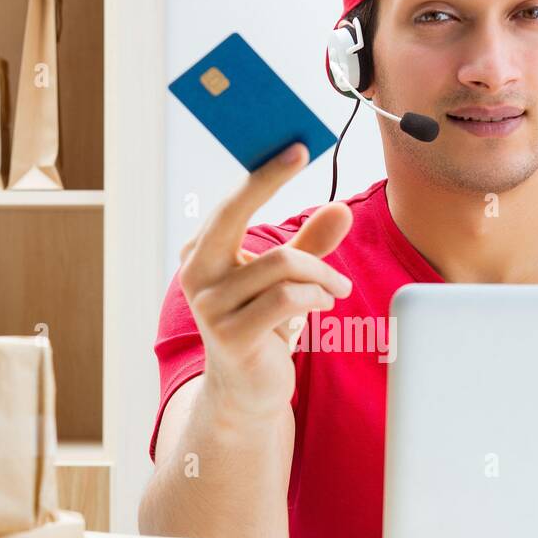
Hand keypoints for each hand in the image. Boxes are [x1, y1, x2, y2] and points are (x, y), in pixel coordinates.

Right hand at [177, 143, 353, 420]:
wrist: (248, 391)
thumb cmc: (264, 326)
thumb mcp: (289, 279)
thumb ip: (310, 244)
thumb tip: (341, 208)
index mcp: (203, 253)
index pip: (231, 203)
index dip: (263, 174)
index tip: (295, 146)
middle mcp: (197, 274)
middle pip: (235, 213)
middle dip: (270, 179)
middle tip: (303, 153)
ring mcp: (210, 306)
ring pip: (282, 264)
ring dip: (321, 274)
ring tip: (336, 290)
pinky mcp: (232, 336)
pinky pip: (286, 298)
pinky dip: (314, 296)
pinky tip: (322, 305)